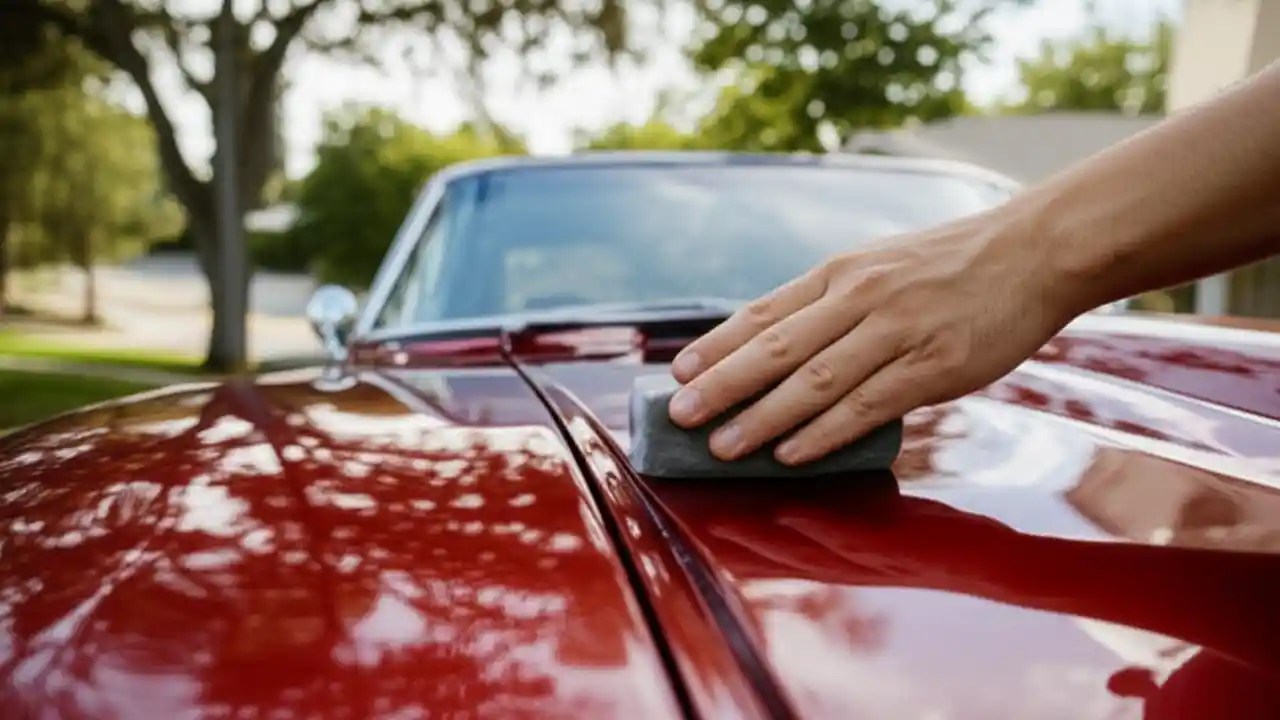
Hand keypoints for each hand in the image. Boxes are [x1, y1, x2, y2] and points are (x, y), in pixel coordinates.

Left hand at [667, 207, 1078, 463]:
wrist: (1035, 251)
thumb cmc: (953, 264)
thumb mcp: (881, 265)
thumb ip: (833, 302)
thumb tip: (781, 345)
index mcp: (841, 272)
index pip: (764, 312)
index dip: (718, 346)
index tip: (678, 373)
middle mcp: (861, 297)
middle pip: (776, 347)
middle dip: (722, 385)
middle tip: (680, 415)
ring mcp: (897, 331)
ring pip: (814, 380)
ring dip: (762, 418)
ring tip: (723, 446)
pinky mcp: (933, 365)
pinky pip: (867, 405)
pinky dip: (825, 432)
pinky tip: (792, 453)